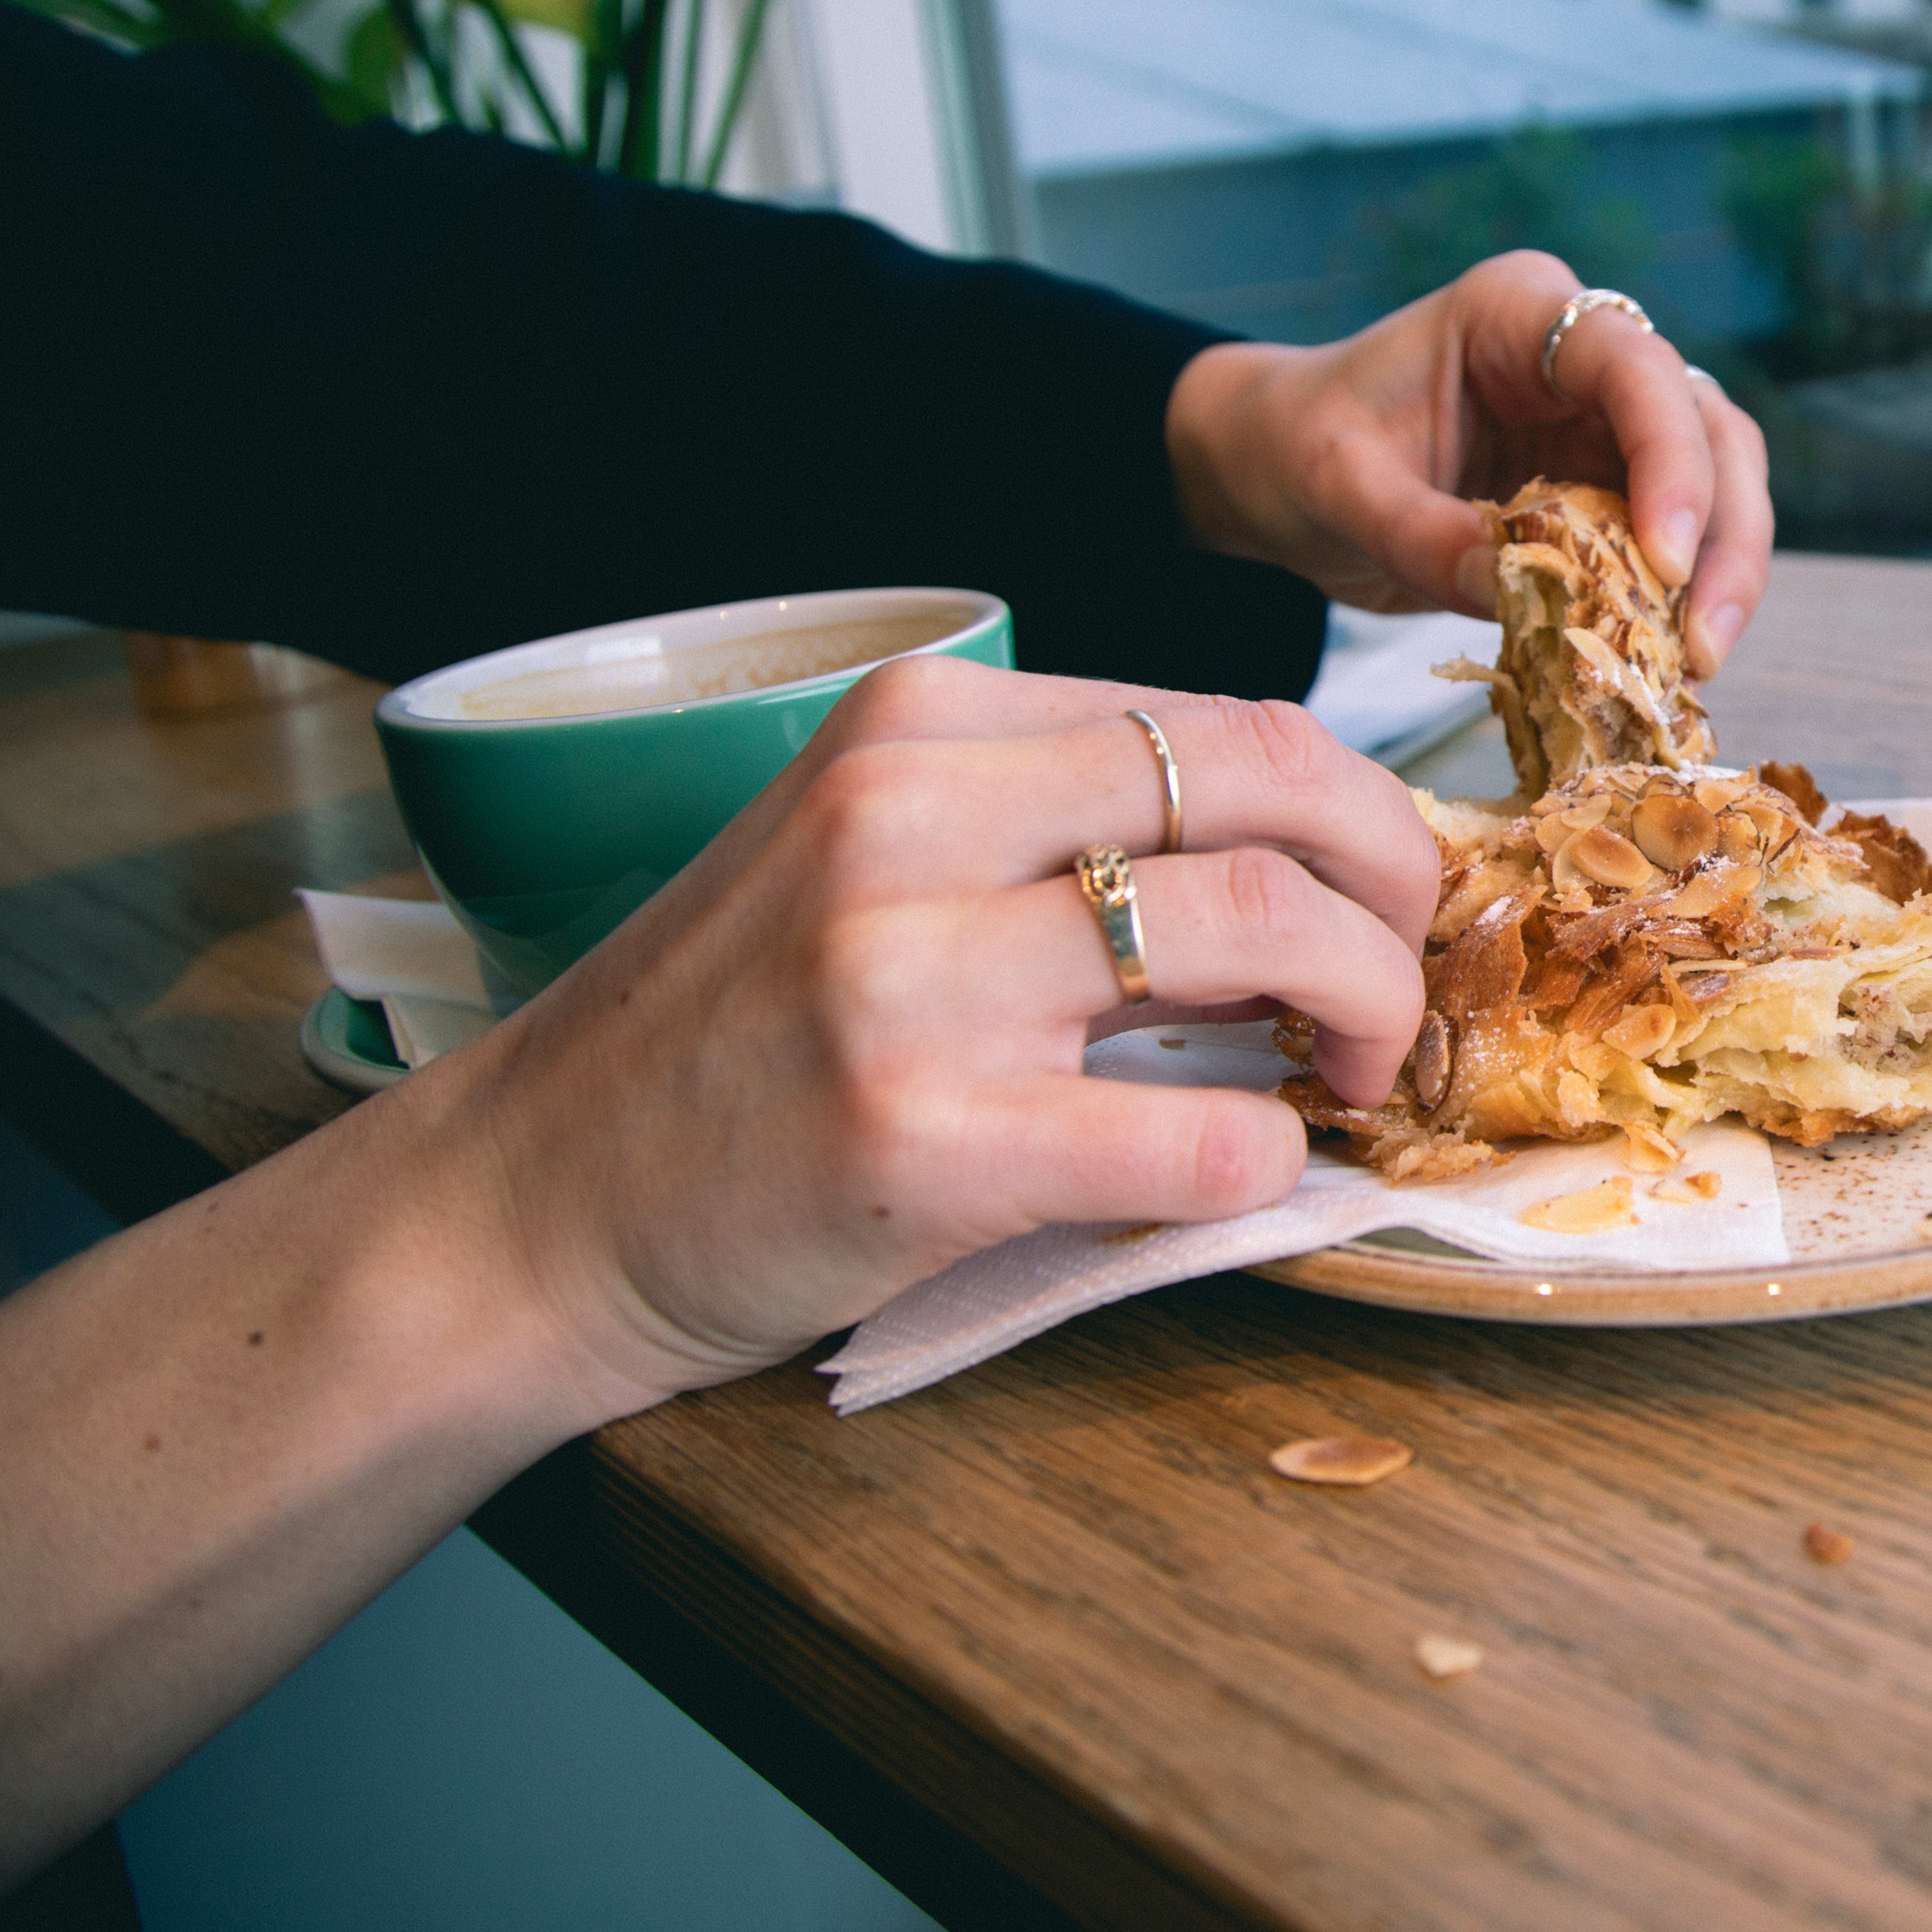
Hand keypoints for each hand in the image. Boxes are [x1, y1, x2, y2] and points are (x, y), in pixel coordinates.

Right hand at [446, 657, 1442, 1400]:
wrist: (528, 1208)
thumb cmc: (726, 1042)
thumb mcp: (871, 861)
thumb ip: (1055, 829)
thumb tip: (1301, 862)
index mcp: (917, 728)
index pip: (1224, 723)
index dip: (1354, 811)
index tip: (1381, 893)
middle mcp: (913, 823)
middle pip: (1273, 796)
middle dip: (1398, 887)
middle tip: (1403, 979)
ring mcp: (915, 980)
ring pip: (1269, 938)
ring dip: (1365, 1012)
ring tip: (1349, 1069)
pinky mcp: (928, 1143)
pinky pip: (1203, 1138)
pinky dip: (1265, 1161)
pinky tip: (1238, 1171)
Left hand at [1163, 248, 1775, 674]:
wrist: (1277, 468)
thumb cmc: (1300, 446)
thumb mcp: (1337, 489)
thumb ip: (1420, 535)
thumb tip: (1516, 591)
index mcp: (1518, 312)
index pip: (1635, 367)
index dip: (1672, 461)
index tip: (1666, 564)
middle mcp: (1582, 354)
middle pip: (1707, 427)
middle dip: (1724, 536)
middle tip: (1702, 645)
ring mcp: (1602, 420)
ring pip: (1715, 482)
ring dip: (1722, 573)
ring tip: (1693, 664)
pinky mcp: (1604, 486)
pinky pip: (1673, 538)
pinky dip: (1679, 599)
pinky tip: (1664, 662)